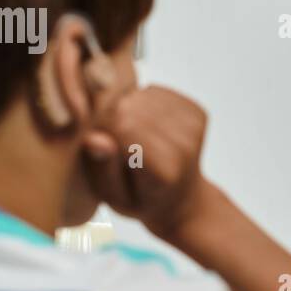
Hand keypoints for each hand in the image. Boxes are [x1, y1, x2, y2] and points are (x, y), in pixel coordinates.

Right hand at [81, 85, 213, 242]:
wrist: (182, 199)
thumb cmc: (141, 199)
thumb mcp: (114, 198)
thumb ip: (102, 169)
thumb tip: (93, 138)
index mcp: (164, 170)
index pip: (120, 124)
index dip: (101, 130)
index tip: (102, 150)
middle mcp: (185, 145)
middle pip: (128, 105)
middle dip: (112, 120)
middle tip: (118, 146)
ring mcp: (194, 126)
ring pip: (140, 94)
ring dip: (129, 110)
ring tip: (134, 139)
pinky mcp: (197, 111)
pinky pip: (155, 91)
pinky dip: (143, 104)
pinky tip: (148, 128)